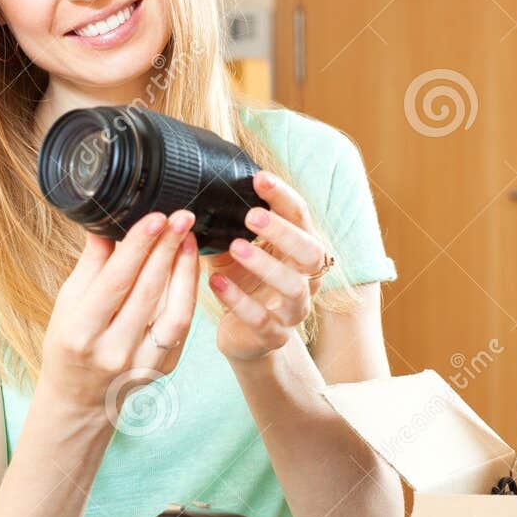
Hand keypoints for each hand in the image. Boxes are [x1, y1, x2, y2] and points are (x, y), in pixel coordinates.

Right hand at [40, 209, 199, 413]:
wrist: (79, 399)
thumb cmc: (68, 345)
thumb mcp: (67, 304)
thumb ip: (91, 265)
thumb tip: (109, 222)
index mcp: (81, 333)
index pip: (116, 281)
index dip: (139, 247)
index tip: (156, 217)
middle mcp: (113, 351)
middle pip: (148, 291)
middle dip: (167, 249)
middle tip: (182, 216)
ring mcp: (142, 364)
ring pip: (174, 310)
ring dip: (185, 269)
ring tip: (187, 237)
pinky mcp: (163, 368)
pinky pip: (181, 325)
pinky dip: (187, 292)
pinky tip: (188, 267)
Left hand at [207, 170, 330, 362]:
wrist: (245, 337)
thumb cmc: (243, 284)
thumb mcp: (237, 249)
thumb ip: (231, 225)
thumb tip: (207, 191)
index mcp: (301, 250)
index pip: (301, 216)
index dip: (282, 196)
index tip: (259, 179)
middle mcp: (306, 279)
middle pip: (310, 250)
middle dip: (283, 231)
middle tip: (252, 215)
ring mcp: (294, 310)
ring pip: (292, 286)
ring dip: (264, 264)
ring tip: (235, 247)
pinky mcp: (274, 336)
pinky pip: (260, 318)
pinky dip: (237, 299)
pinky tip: (215, 282)